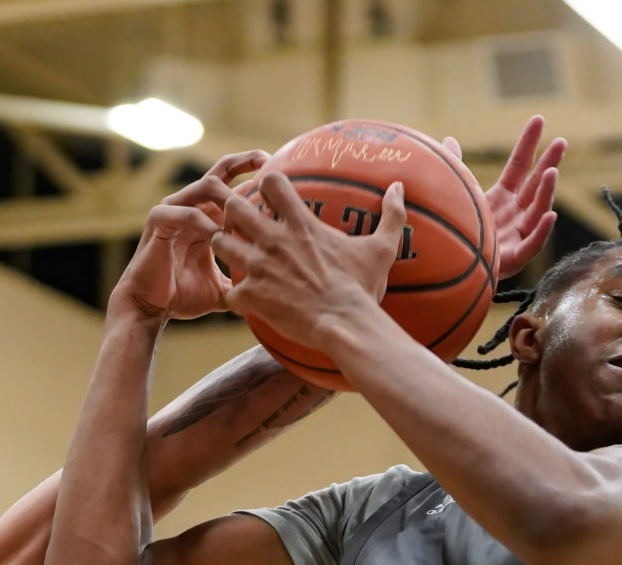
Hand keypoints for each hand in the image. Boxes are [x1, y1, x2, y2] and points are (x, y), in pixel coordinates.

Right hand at [110, 151, 269, 322]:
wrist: (149, 307)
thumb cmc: (182, 296)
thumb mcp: (223, 287)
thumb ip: (243, 281)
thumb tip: (274, 294)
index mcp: (206, 215)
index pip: (232, 183)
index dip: (255, 173)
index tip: (282, 172)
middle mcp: (190, 206)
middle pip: (220, 172)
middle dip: (247, 167)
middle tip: (270, 171)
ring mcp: (173, 210)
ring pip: (205, 186)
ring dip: (230, 196)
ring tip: (249, 211)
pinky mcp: (159, 221)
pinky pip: (186, 213)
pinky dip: (204, 222)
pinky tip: (219, 236)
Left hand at [217, 172, 408, 350]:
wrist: (344, 325)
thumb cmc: (362, 288)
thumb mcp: (382, 250)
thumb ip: (392, 216)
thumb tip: (400, 188)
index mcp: (301, 224)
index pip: (271, 182)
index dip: (266, 185)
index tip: (271, 198)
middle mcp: (273, 240)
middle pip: (234, 206)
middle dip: (234, 213)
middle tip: (244, 226)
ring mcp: (258, 267)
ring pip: (220, 243)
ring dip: (227, 250)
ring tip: (238, 261)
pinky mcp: (251, 295)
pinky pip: (229, 291)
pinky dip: (236, 298)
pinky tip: (248, 304)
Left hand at [443, 116, 565, 279]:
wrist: (447, 272)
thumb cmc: (455, 232)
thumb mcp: (456, 195)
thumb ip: (455, 168)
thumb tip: (449, 139)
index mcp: (502, 198)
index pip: (519, 165)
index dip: (528, 143)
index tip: (538, 120)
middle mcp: (514, 214)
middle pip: (535, 185)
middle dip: (549, 164)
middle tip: (561, 142)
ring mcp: (517, 236)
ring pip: (537, 211)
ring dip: (546, 192)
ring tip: (551, 172)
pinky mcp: (514, 258)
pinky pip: (532, 244)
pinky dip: (542, 230)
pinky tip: (550, 215)